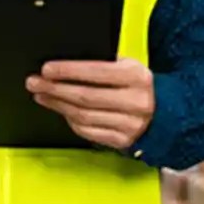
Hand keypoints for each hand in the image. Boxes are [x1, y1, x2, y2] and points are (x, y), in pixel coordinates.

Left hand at [26, 58, 154, 150]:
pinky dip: (71, 121)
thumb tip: (65, 62)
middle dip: (54, 89)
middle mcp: (136, 102)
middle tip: (34, 83)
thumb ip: (103, 63)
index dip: (68, 71)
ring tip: (42, 95)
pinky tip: (61, 110)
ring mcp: (130, 124)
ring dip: (57, 105)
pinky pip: (88, 131)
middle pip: (85, 97)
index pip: (96, 72)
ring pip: (84, 116)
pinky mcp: (123, 141)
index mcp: (136, 77)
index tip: (46, 69)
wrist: (168, 111)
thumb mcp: (128, 66)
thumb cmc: (138, 84)